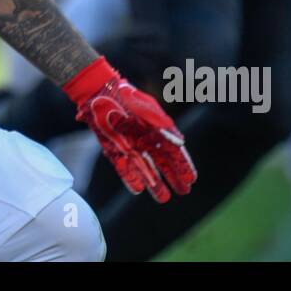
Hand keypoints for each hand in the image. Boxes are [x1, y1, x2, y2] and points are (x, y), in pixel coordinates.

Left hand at [65, 58, 196, 201]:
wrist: (99, 92)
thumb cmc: (125, 96)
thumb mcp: (145, 108)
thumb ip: (161, 124)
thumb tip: (180, 142)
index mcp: (157, 130)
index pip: (174, 151)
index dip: (183, 165)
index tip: (191, 179)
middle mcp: (146, 141)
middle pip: (163, 163)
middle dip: (174, 177)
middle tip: (184, 192)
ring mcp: (131, 147)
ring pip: (146, 169)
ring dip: (155, 183)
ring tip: (165, 198)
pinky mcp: (115, 150)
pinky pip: (124, 168)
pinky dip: (131, 178)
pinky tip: (138, 189)